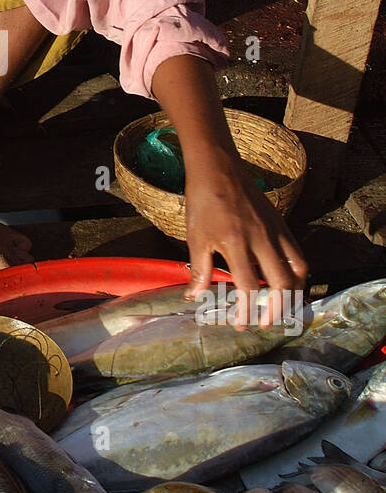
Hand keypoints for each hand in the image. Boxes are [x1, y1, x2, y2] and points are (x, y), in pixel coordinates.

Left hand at [183, 150, 307, 327]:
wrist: (218, 168)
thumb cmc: (203, 202)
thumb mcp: (196, 237)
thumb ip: (199, 270)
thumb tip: (193, 298)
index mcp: (237, 244)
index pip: (248, 287)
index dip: (247, 311)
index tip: (242, 324)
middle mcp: (262, 239)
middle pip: (282, 283)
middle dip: (276, 309)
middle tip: (266, 324)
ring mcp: (275, 231)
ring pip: (298, 269)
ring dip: (294, 293)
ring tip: (283, 308)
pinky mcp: (282, 224)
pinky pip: (298, 253)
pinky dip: (298, 272)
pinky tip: (289, 282)